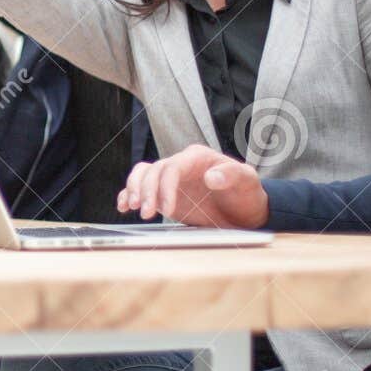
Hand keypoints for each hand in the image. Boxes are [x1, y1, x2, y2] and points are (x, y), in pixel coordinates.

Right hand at [115, 145, 268, 227]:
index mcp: (197, 157)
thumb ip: (231, 174)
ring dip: (134, 190)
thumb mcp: (247, 181)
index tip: (167, 210)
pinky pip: (141, 188)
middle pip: (153, 171)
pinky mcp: (164, 193)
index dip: (165, 188)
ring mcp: (171, 180)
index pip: (172, 167)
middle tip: (146, 214)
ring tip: (133, 209)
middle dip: (145, 192)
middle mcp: (181, 165)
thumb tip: (211, 177)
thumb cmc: (247, 193)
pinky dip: (128, 194)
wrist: (244, 212)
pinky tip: (123, 206)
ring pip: (142, 175)